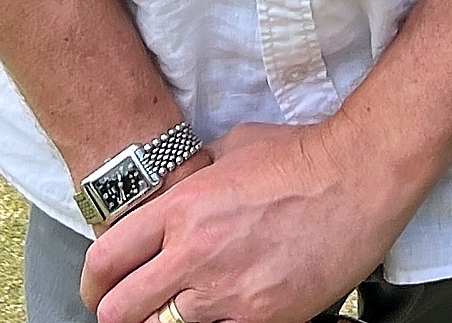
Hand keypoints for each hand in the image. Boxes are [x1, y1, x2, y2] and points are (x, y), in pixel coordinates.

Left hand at [82, 119, 409, 322]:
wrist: (358, 177)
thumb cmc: (301, 156)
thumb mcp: (234, 147)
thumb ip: (195, 176)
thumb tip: (177, 192)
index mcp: (183, 207)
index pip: (105, 259)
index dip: (93, 282)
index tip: (98, 289)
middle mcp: (195, 253)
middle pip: (119, 311)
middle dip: (120, 311)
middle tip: (133, 309)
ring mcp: (226, 292)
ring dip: (168, 321)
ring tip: (185, 307)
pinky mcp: (260, 318)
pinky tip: (228, 308)